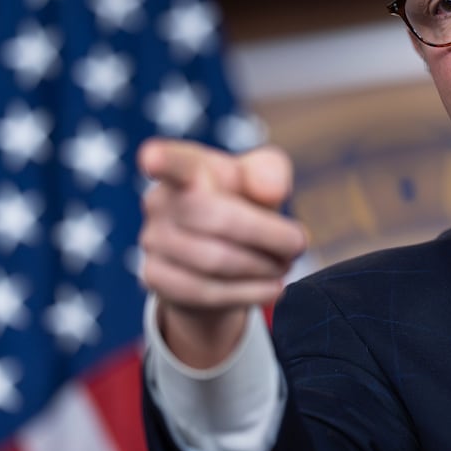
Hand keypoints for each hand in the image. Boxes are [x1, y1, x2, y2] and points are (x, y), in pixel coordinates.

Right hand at [137, 137, 307, 368]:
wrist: (222, 259)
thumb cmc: (245, 204)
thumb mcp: (265, 181)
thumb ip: (271, 172)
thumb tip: (270, 191)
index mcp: (188, 167)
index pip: (176, 162)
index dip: (164, 160)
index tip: (152, 158)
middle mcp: (161, 200)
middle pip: (217, 219)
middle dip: (268, 235)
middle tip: (298, 244)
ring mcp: (152, 239)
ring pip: (214, 261)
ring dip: (262, 267)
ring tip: (283, 266)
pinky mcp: (155, 277)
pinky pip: (205, 291)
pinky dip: (248, 293)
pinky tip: (271, 288)